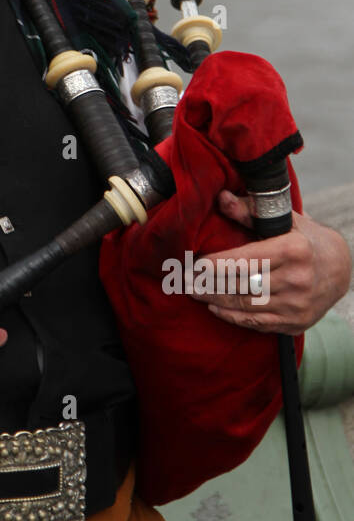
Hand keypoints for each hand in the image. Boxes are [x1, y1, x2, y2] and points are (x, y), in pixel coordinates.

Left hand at [187, 189, 351, 335]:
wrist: (340, 270)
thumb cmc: (306, 240)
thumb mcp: (284, 220)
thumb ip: (251, 212)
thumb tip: (221, 198)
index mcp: (293, 250)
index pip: (244, 260)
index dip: (216, 264)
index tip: (194, 262)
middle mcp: (296, 280)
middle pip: (240, 285)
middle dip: (207, 283)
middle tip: (182, 279)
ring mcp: (296, 305)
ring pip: (245, 306)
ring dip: (214, 300)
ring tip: (193, 291)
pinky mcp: (295, 322)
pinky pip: (256, 323)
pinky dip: (232, 317)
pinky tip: (214, 308)